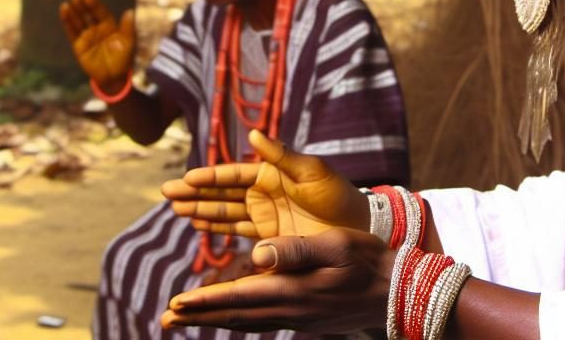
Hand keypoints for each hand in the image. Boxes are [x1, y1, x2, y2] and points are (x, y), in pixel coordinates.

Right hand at [59, 0, 134, 89]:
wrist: (113, 77)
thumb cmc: (123, 60)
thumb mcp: (128, 43)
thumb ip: (128, 28)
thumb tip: (130, 11)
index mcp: (110, 26)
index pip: (101, 13)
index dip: (95, 5)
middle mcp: (97, 29)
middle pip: (88, 14)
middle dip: (82, 5)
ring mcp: (87, 37)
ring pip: (78, 21)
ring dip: (72, 12)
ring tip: (67, 4)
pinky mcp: (78, 45)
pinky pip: (72, 32)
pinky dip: (67, 23)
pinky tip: (63, 12)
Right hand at [161, 130, 369, 238]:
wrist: (357, 225)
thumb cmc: (337, 193)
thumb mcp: (311, 171)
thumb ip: (281, 155)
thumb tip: (253, 133)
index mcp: (271, 173)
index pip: (232, 175)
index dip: (209, 177)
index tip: (186, 178)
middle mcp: (262, 192)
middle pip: (221, 193)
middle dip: (194, 193)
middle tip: (166, 193)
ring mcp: (263, 215)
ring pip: (223, 212)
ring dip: (199, 210)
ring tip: (176, 208)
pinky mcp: (267, 236)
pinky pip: (235, 231)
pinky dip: (216, 228)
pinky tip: (197, 225)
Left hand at [162, 228, 392, 333]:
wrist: (398, 292)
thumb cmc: (369, 261)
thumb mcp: (335, 244)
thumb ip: (296, 249)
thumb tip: (258, 252)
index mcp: (292, 290)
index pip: (238, 297)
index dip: (205, 301)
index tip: (176, 302)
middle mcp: (289, 310)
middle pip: (234, 315)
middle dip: (198, 316)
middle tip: (166, 319)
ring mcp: (297, 317)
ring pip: (245, 320)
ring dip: (213, 319)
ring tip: (187, 318)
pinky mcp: (305, 318)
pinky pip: (262, 319)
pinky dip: (238, 317)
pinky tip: (232, 314)